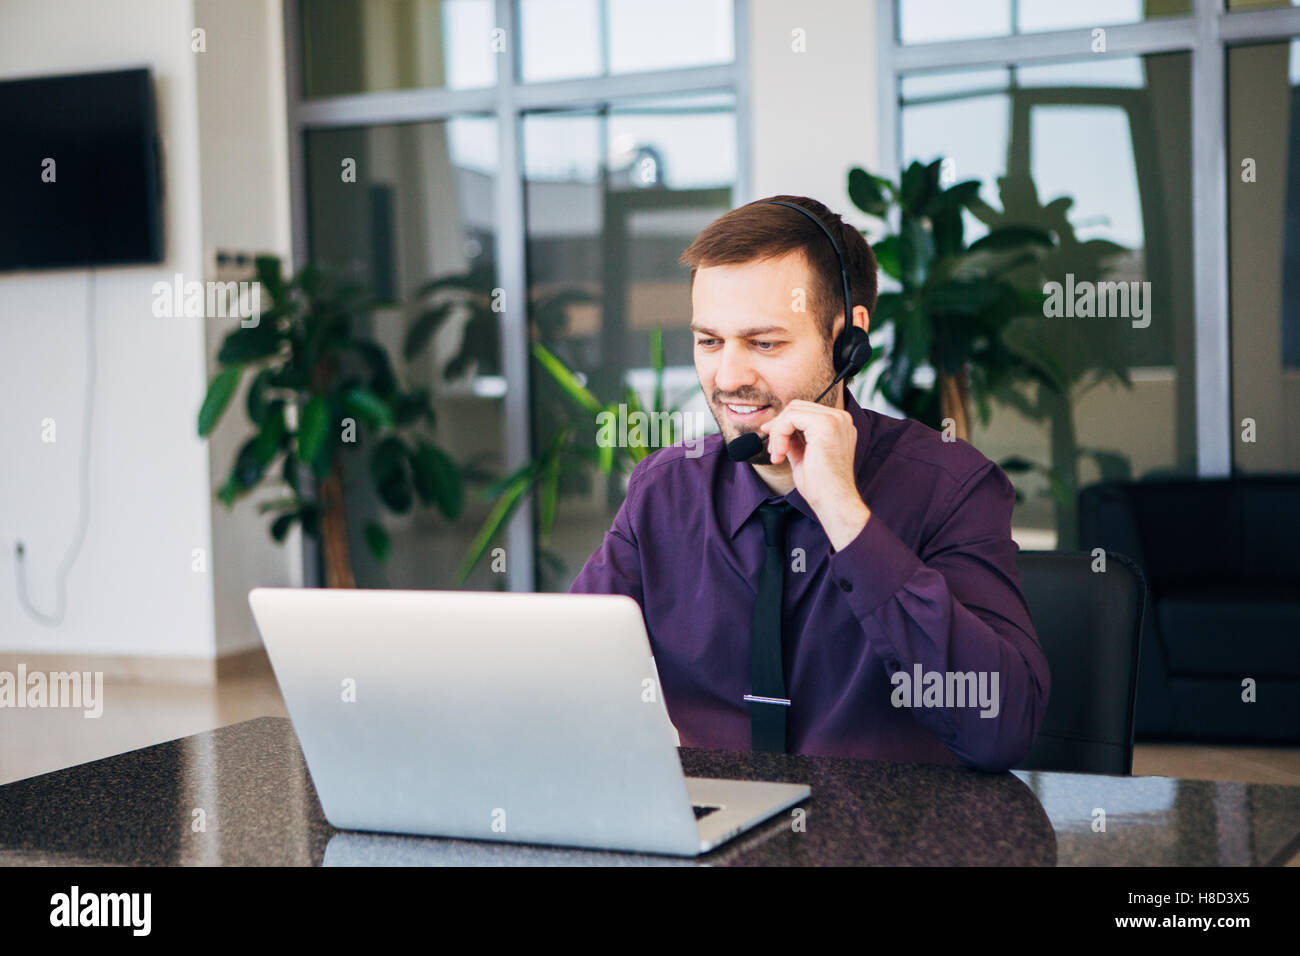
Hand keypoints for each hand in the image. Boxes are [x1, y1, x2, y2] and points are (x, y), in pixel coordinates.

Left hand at [762, 400, 869, 550]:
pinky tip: (781, 454)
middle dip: (779, 427)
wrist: (833, 501)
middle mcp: (841, 418)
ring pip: (792, 411)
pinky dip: (779, 435)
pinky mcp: (825, 425)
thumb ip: (794, 439)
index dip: (784, 423)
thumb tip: (776, 427)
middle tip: (773, 450)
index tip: (772, 439)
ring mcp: (835, 419)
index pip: (805, 411)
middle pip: (797, 407)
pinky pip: (790, 418)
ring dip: (778, 433)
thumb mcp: (804, 455)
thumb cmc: (822, 485)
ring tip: (778, 455)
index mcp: (839, 425)